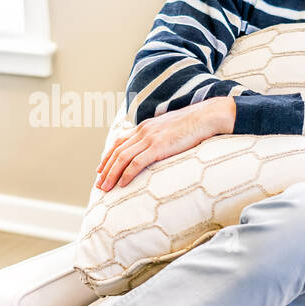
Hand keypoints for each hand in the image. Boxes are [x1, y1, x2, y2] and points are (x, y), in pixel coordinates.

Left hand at [95, 98, 234, 191]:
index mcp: (144, 127)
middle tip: (99, 184)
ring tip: (105, 188)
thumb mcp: (169, 129)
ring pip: (123, 158)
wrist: (206, 117)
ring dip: (112, 174)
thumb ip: (158, 137)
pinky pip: (137, 162)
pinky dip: (127, 174)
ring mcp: (150, 138)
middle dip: (105, 169)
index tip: (100, 169)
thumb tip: (156, 148)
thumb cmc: (192, 125)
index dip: (107, 156)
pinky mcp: (159, 147)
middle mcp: (143, 131)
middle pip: (117, 152)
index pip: (119, 142)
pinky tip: (122, 184)